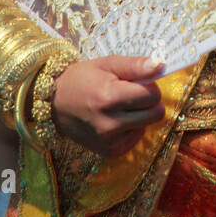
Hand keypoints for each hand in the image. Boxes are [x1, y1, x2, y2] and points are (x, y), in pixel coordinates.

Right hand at [50, 55, 166, 157]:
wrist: (54, 104)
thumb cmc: (82, 79)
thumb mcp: (106, 64)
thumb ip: (135, 65)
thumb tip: (161, 66)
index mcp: (109, 97)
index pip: (152, 95)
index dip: (150, 85)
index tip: (137, 82)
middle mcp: (109, 123)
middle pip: (154, 113)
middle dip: (149, 101)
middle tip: (131, 93)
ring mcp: (109, 141)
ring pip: (147, 125)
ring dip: (140, 114)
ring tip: (120, 106)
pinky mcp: (109, 152)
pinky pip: (136, 138)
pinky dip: (131, 128)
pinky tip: (116, 119)